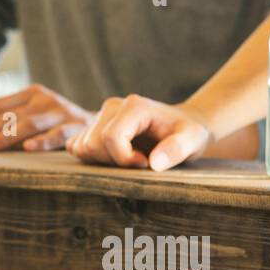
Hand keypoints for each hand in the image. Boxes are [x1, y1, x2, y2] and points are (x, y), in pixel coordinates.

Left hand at [0, 84, 94, 152]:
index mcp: (30, 93)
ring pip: (29, 123)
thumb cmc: (55, 124)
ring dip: (7, 136)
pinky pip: (57, 134)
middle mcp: (43, 98)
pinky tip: (28, 149)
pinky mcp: (76, 126)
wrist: (98, 125)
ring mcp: (60, 111)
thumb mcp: (33, 116)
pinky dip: (43, 141)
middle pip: (9, 115)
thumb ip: (8, 123)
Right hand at [66, 95, 213, 170]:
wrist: (181, 125)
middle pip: (93, 143)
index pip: (111, 137)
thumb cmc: (188, 133)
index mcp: (134, 106)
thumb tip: (154, 163)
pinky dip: (93, 157)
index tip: (146, 163)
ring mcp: (100, 115)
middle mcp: (113, 106)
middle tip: (140, 161)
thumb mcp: (192, 140)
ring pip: (83, 147)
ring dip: (104, 161)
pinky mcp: (94, 125)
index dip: (124, 159)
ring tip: (130, 157)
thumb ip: (176, 150)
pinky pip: (76, 146)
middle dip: (114, 161)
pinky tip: (116, 157)